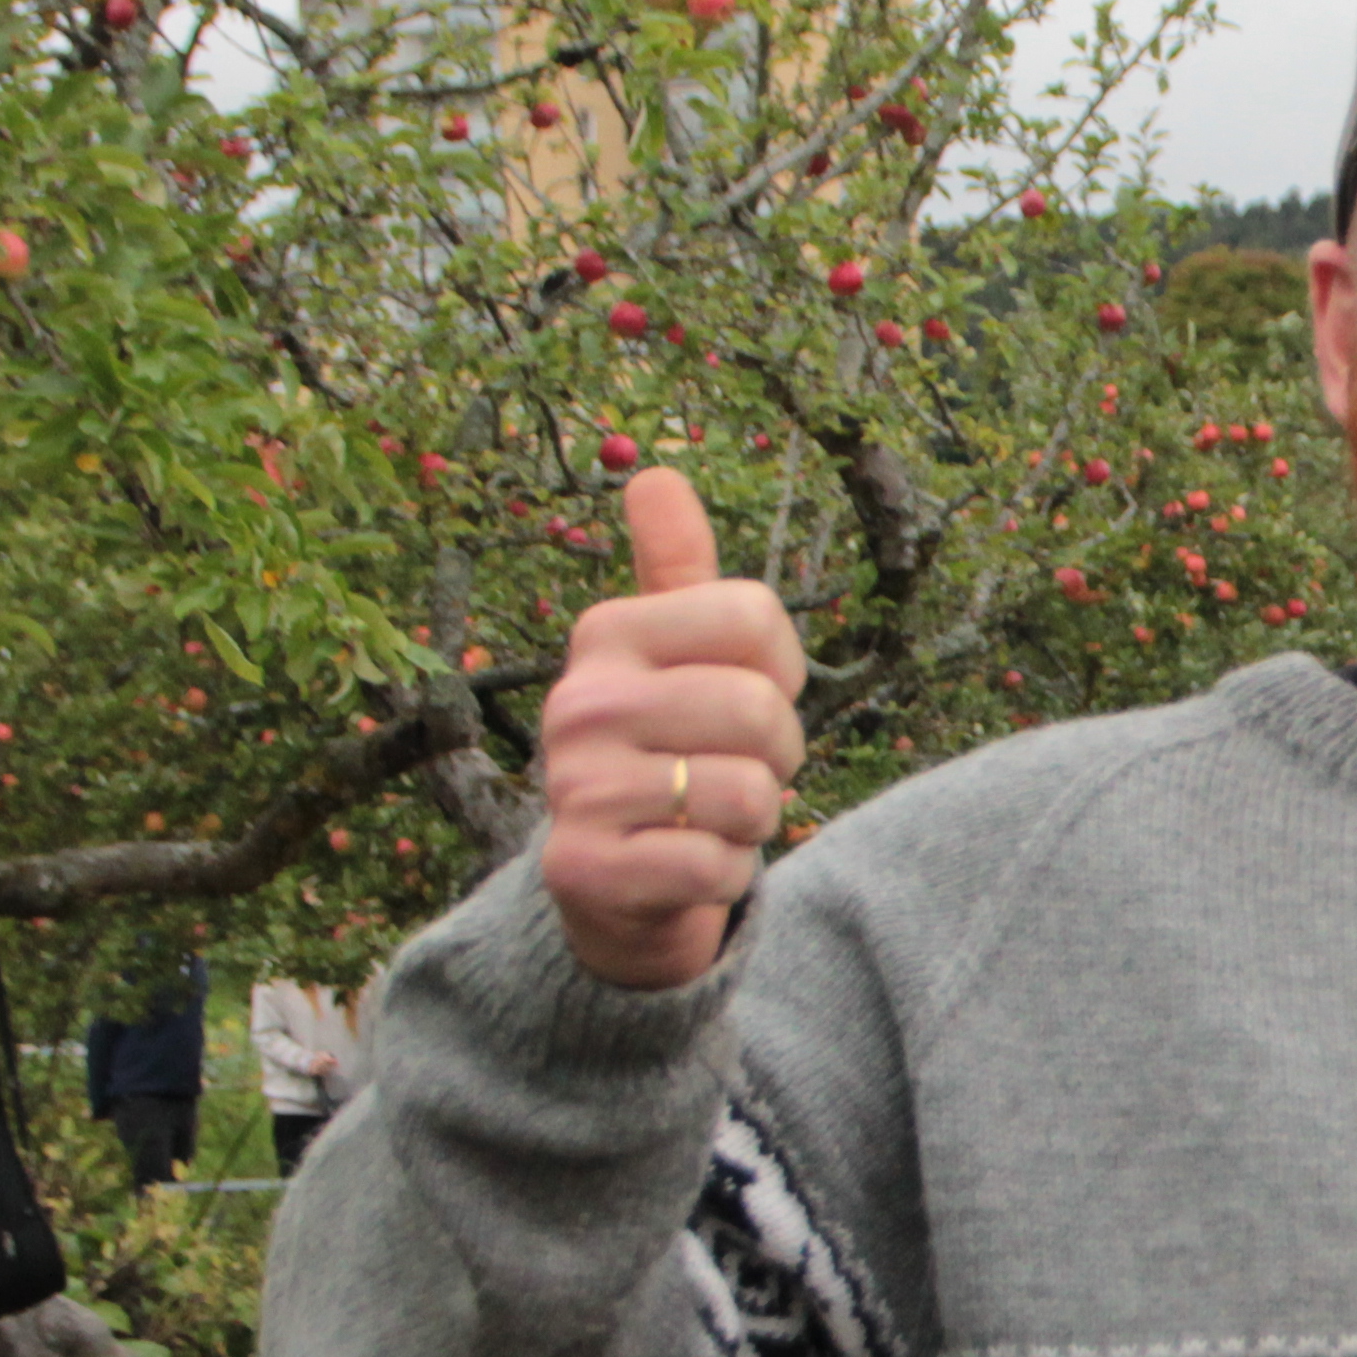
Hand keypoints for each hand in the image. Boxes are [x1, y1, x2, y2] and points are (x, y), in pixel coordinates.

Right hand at [535, 469, 808, 988]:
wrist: (613, 882)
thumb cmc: (667, 750)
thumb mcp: (673, 653)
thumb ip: (677, 570)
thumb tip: (654, 474)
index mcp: (606, 633)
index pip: (754, 614)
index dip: (782, 668)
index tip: (750, 697)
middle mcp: (578, 702)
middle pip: (760, 710)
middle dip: (777, 756)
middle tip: (734, 771)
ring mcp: (574, 788)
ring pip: (748, 796)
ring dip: (753, 822)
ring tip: (706, 818)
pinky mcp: (583, 871)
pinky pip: (716, 868)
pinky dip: (725, 877)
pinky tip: (688, 868)